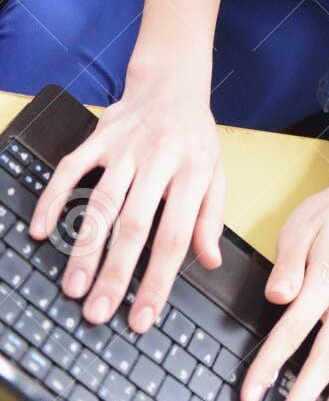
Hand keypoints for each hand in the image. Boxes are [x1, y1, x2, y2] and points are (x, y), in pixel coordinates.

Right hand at [28, 85, 223, 331]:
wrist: (171, 83)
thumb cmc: (195, 137)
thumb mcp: (217, 173)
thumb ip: (211, 218)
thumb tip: (210, 261)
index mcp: (192, 173)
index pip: (174, 236)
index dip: (158, 280)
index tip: (144, 316)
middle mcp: (158, 160)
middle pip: (134, 224)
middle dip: (115, 273)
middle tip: (99, 312)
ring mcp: (125, 147)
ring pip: (101, 202)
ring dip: (84, 247)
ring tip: (73, 286)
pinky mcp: (99, 137)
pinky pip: (70, 169)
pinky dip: (53, 199)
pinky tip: (40, 230)